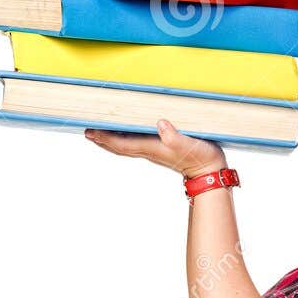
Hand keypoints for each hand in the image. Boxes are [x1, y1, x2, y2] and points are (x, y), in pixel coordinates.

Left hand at [85, 118, 226, 177]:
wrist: (210, 173)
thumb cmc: (202, 158)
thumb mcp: (190, 145)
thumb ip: (174, 136)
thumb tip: (161, 124)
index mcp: (151, 148)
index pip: (122, 144)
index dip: (105, 138)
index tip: (91, 131)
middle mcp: (148, 151)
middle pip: (119, 147)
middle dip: (102, 140)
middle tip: (87, 132)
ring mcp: (153, 152)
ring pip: (125, 147)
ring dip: (110, 141)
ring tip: (98, 134)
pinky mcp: (160, 150)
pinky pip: (135, 145)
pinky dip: (124, 140)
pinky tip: (123, 134)